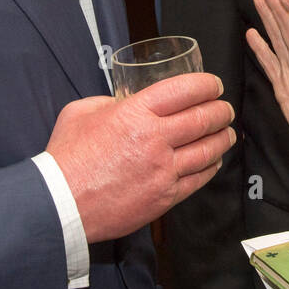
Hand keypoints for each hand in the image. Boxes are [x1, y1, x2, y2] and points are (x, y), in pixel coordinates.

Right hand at [47, 72, 233, 242]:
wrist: (61, 204)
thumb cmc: (67, 158)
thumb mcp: (82, 111)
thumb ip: (109, 102)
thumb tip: (125, 102)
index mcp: (135, 113)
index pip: (185, 90)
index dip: (207, 84)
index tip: (213, 85)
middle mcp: (155, 139)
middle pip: (204, 118)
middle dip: (221, 110)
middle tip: (225, 108)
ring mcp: (163, 170)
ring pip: (208, 149)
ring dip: (223, 138)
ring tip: (227, 132)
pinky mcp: (165, 197)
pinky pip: (199, 178)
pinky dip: (212, 165)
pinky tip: (213, 160)